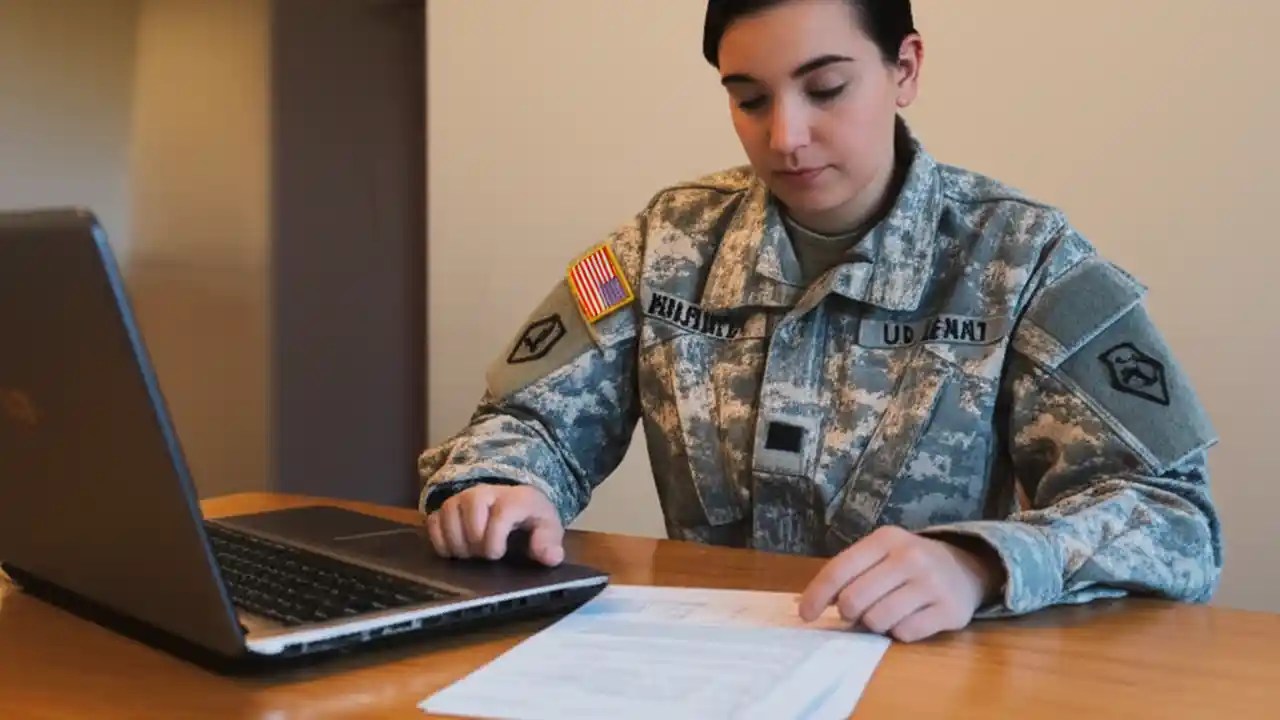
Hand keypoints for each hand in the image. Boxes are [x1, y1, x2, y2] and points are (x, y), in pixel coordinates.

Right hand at [426, 484, 564, 565]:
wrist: (515, 503)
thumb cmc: (531, 518)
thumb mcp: (547, 528)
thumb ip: (549, 542)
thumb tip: (550, 558)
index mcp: (513, 498)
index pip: (499, 515)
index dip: (494, 542)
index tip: (498, 555)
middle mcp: (484, 492)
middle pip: (470, 514)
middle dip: (477, 543)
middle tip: (485, 555)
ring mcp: (462, 498)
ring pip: (448, 516)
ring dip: (458, 544)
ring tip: (471, 554)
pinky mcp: (446, 508)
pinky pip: (433, 522)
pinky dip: (440, 541)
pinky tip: (455, 551)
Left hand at [797, 526, 1002, 642]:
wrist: (966, 568)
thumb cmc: (908, 563)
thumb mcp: (879, 555)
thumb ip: (848, 573)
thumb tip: (807, 605)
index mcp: (886, 539)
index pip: (839, 571)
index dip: (816, 596)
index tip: (805, 615)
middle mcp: (910, 557)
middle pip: (854, 600)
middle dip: (848, 613)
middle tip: (857, 612)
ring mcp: (933, 584)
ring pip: (878, 620)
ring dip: (874, 624)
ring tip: (885, 612)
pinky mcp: (950, 611)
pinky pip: (905, 634)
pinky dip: (899, 632)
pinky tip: (908, 618)